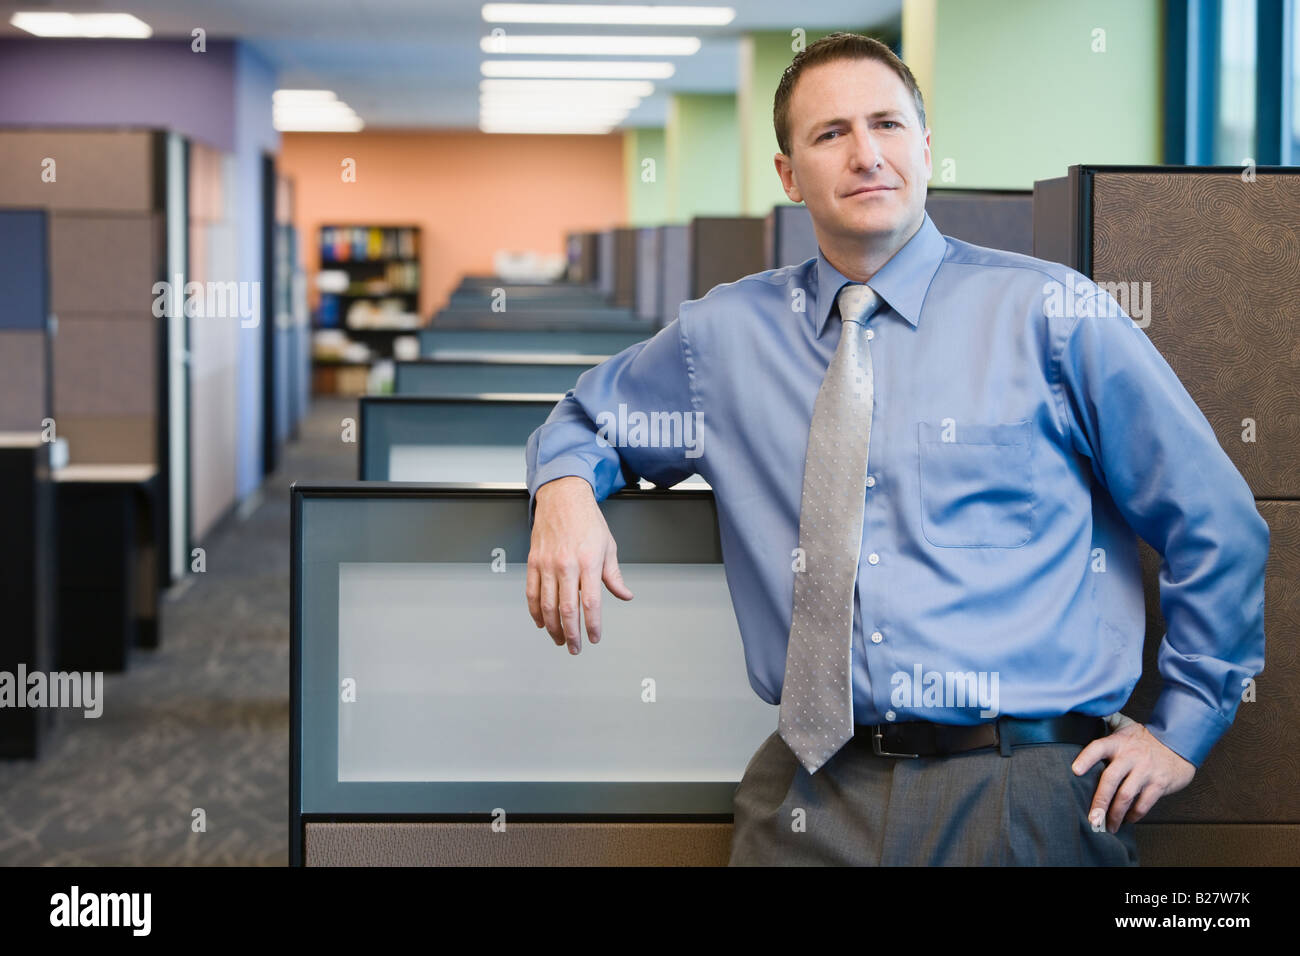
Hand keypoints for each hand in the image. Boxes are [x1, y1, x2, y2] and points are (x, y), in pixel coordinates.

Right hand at [525, 476, 633, 654]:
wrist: (563, 496)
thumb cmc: (587, 519)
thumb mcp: (608, 546)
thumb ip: (614, 576)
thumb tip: (624, 595)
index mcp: (588, 562)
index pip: (591, 603)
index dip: (593, 625)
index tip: (595, 637)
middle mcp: (566, 565)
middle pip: (568, 609)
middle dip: (571, 634)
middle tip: (575, 648)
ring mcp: (547, 564)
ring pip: (547, 605)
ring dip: (553, 627)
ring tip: (559, 640)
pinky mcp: (534, 562)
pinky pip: (531, 593)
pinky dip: (535, 611)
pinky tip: (542, 622)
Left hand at [1072, 712, 1195, 832]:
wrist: (1180, 743)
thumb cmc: (1146, 738)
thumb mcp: (1126, 725)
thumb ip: (1107, 721)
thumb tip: (1089, 712)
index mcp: (1118, 742)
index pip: (1098, 747)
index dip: (1086, 758)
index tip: (1075, 771)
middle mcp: (1130, 757)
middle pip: (1110, 779)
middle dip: (1100, 801)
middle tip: (1092, 819)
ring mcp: (1145, 771)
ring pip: (1126, 795)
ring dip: (1116, 814)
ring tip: (1107, 826)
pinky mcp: (1159, 784)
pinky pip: (1144, 803)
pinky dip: (1135, 814)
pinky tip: (1128, 820)